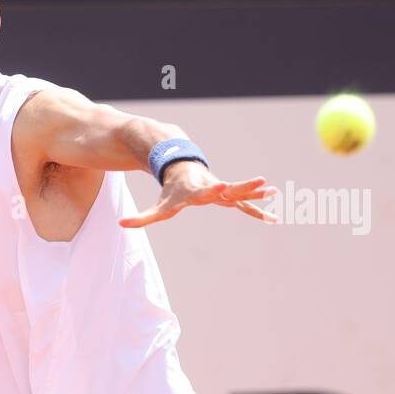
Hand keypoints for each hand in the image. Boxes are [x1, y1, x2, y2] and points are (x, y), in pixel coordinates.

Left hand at [120, 161, 277, 227]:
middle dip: (243, 186)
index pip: (204, 190)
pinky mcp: (228, 196)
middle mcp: (212, 188)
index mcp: (196, 190)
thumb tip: (121, 224)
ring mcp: (222, 191)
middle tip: (259, 181)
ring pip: (241, 192)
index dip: (212, 189)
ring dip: (256, 192)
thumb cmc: (172, 191)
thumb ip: (141, 217)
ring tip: (273, 190)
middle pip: (229, 188)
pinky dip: (257, 212)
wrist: (184, 169)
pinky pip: (244, 205)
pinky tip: (273, 218)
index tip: (220, 186)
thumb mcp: (158, 207)